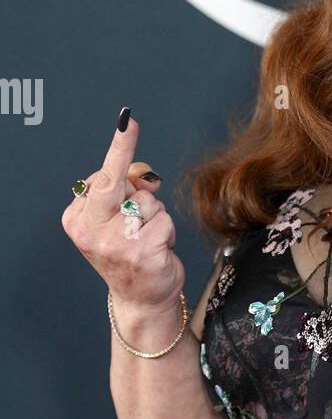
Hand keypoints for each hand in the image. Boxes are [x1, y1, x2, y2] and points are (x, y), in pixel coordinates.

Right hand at [61, 108, 184, 313]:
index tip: (126, 120)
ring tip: (147, 238)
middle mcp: (90, 231)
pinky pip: (165, 220)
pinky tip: (157, 249)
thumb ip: (126, 188)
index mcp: (77, 218)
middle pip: (115, 181)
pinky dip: (168, 231)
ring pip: (148, 201)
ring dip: (156, 215)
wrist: (141, 298)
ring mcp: (115, 244)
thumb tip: (145, 175)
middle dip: (123, 150)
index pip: (100, 177)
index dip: (118, 149)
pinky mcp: (142, 253)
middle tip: (129, 123)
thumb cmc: (130, 249)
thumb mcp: (119, 216)